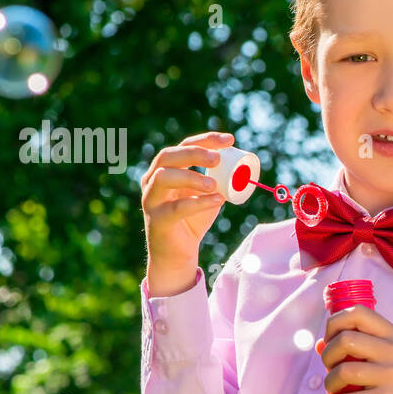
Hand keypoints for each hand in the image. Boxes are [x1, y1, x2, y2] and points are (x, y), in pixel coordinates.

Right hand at [140, 131, 231, 270]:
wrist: (178, 253)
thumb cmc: (193, 220)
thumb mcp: (207, 194)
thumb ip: (217, 179)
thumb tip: (240, 165)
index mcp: (166, 169)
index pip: (183, 146)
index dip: (206, 140)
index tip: (230, 140)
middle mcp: (153, 180)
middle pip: (168, 156)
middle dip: (194, 153)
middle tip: (218, 159)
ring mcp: (151, 199)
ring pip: (163, 177)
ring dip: (191, 177)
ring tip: (214, 185)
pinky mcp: (157, 220)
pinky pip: (176, 208)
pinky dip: (199, 202)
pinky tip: (218, 201)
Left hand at [316, 305, 392, 393]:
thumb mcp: (392, 357)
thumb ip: (361, 346)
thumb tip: (320, 344)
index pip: (358, 312)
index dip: (335, 323)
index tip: (331, 339)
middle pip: (345, 340)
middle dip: (327, 355)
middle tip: (330, 368)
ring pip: (344, 370)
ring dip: (329, 382)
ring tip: (333, 389)